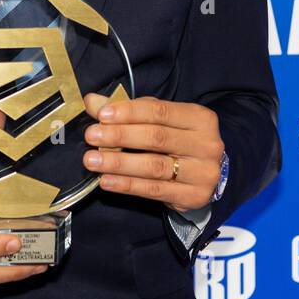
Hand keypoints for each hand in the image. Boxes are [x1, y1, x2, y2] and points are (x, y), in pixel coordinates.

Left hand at [81, 93, 224, 214]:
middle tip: (91, 136)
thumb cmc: (177, 141)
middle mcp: (207, 144)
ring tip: (92, 161)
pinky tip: (106, 181)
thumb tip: (92, 102)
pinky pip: (154, 190)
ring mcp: (203, 173)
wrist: (204, 175)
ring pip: (154, 166)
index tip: (102, 115)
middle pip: (157, 138)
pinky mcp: (194, 196)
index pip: (160, 111)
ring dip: (119, 163)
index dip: (130, 112)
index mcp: (200, 118)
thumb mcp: (159, 120)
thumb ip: (128, 111)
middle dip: (120, 136)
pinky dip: (127, 185)